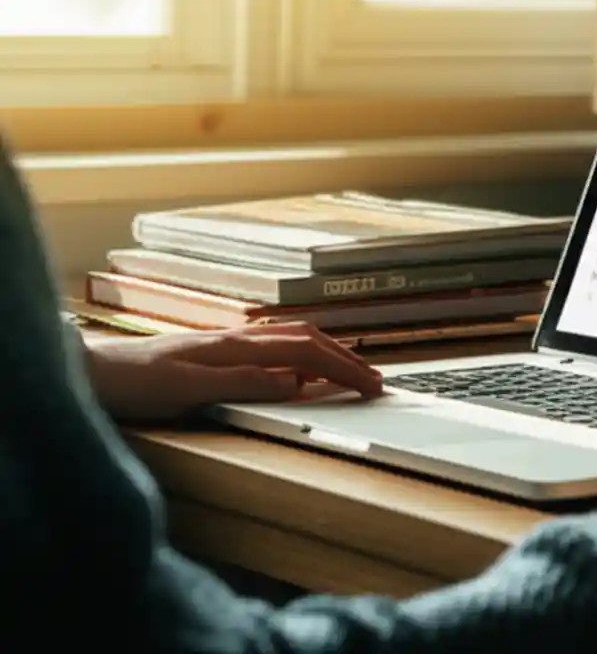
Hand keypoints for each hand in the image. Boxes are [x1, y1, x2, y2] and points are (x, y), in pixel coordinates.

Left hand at [85, 323, 382, 421]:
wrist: (90, 373)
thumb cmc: (133, 383)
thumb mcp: (188, 389)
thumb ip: (243, 382)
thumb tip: (294, 381)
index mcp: (237, 346)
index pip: (307, 352)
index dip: (344, 369)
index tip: (371, 387)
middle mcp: (237, 339)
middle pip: (307, 340)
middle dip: (346, 359)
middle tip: (374, 381)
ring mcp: (228, 344)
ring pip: (293, 340)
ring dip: (327, 354)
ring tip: (349, 373)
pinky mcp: (217, 353)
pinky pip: (274, 349)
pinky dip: (302, 357)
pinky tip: (299, 374)